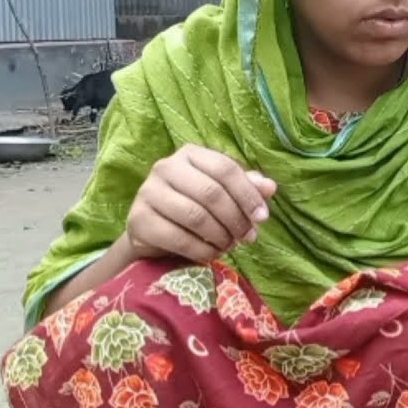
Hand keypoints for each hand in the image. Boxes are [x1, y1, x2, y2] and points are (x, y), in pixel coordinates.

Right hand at [125, 144, 276, 262]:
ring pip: (195, 216)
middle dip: (236, 219)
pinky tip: (211, 253)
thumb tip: (270, 187)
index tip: (262, 218)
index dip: (248, 195)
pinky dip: (201, 250)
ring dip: (220, 236)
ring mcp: (147, 192)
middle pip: (212, 193)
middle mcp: (165, 167)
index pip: (226, 169)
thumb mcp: (225, 193)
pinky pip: (177, 238)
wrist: (155, 232)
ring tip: (230, 245)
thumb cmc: (197, 207)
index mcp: (191, 154)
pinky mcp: (138, 220)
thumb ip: (247, 187)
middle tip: (247, 237)